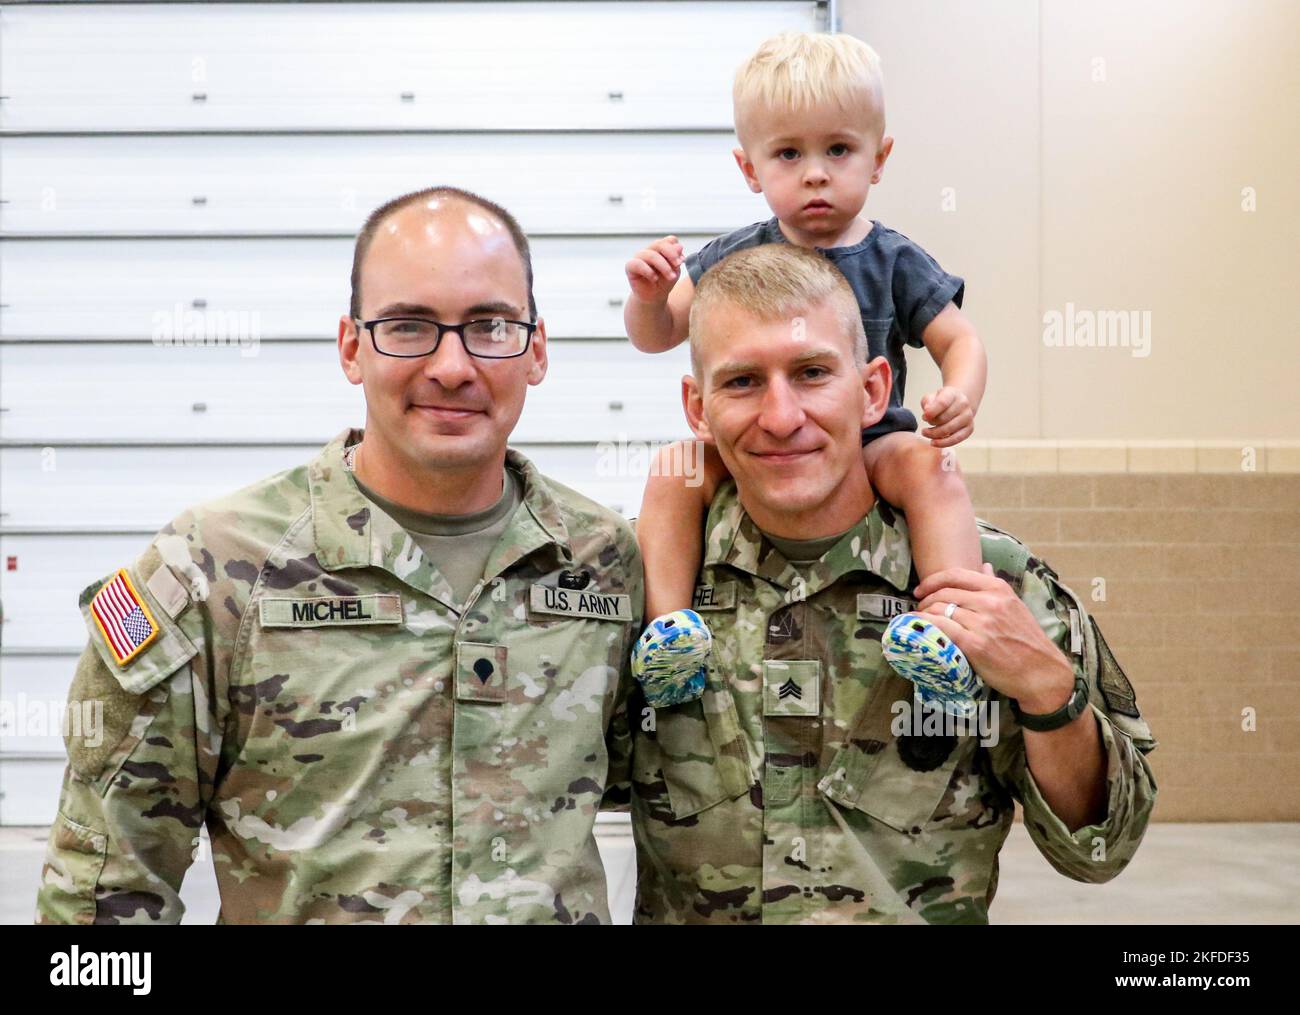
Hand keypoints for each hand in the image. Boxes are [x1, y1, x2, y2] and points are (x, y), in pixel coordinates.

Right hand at [625, 236, 684, 304]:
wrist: (654, 297)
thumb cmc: (664, 282)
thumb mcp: (674, 271)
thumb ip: (676, 259)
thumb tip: (679, 246)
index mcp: (661, 249)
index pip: (669, 240)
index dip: (676, 250)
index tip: (681, 262)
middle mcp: (649, 250)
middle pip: (660, 244)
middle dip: (671, 255)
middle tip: (678, 265)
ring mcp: (639, 257)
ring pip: (651, 255)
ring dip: (664, 266)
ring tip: (671, 277)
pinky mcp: (630, 266)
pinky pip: (638, 264)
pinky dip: (648, 271)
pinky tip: (655, 279)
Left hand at [914, 563, 1073, 710]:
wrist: (1042, 672)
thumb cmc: (1026, 640)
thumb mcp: (1015, 605)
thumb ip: (995, 586)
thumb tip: (984, 566)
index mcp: (998, 589)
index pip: (955, 575)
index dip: (932, 581)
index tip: (921, 590)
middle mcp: (990, 602)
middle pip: (944, 593)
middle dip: (925, 601)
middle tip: (920, 610)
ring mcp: (982, 623)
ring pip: (939, 610)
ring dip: (924, 616)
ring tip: (921, 623)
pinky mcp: (975, 644)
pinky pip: (941, 628)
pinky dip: (926, 627)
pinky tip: (919, 630)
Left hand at [920, 386, 973, 447]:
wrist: (957, 404)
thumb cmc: (941, 402)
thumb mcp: (932, 397)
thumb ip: (927, 402)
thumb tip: (927, 411)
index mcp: (953, 393)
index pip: (942, 403)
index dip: (931, 412)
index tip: (924, 417)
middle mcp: (963, 404)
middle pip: (944, 418)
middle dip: (931, 423)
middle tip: (925, 423)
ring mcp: (968, 417)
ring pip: (948, 430)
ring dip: (934, 434)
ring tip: (925, 433)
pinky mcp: (969, 428)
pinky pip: (956, 439)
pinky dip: (943, 443)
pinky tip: (934, 442)